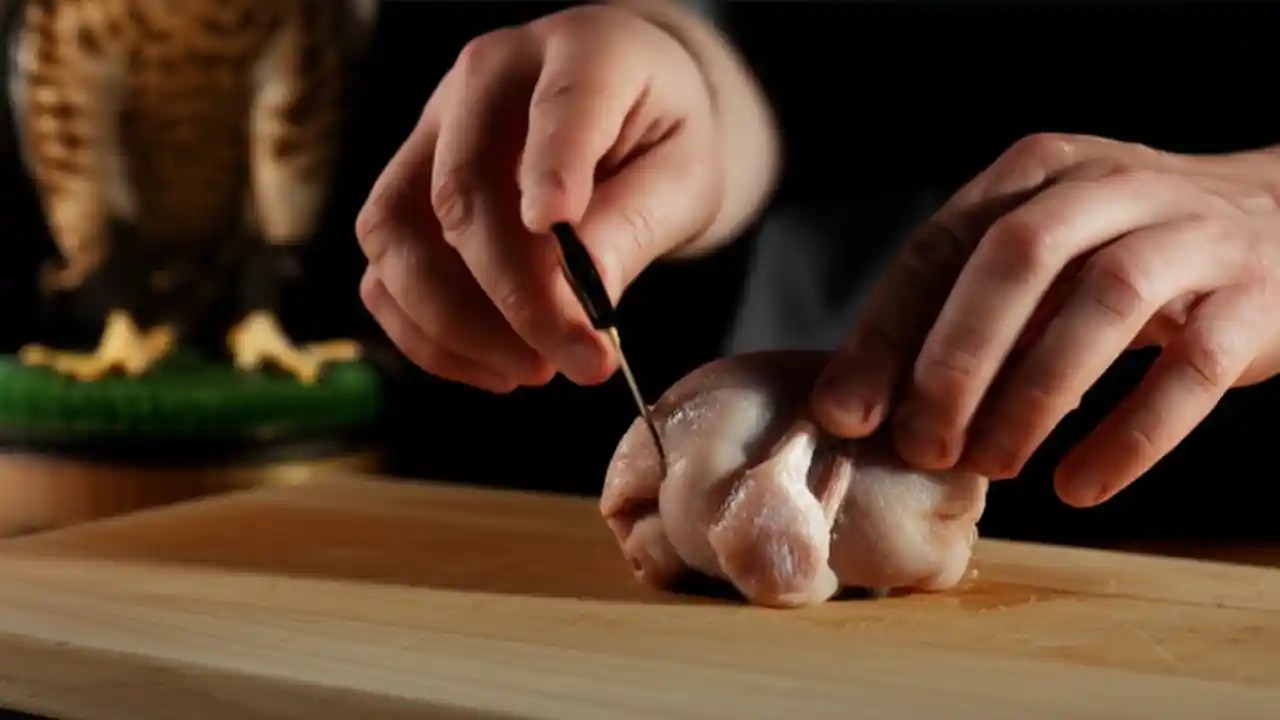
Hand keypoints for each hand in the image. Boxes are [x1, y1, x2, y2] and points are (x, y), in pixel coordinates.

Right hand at [354, 4, 722, 392]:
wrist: (629, 117)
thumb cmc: (660, 139)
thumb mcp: (684, 174)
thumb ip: (634, 224)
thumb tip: (583, 300)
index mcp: (582, 52)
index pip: (560, 105)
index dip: (553, 168)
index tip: (561, 231)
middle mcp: (487, 80)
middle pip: (462, 190)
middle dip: (515, 296)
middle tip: (577, 362)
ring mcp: (432, 132)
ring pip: (395, 234)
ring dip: (454, 324)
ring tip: (533, 370)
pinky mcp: (404, 189)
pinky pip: (382, 273)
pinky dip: (428, 336)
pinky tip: (493, 366)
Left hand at [811, 133, 1279, 506]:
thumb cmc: (1122, 250)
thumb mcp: (1041, 252)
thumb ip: (961, 306)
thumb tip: (855, 400)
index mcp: (1037, 169)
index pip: (942, 245)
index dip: (885, 332)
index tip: (845, 412)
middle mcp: (1111, 184)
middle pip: (1016, 261)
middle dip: (954, 362)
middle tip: (921, 447)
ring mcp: (1190, 236)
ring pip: (1099, 307)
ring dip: (1032, 398)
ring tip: (992, 468)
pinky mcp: (1254, 299)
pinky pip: (1190, 372)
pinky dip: (1130, 435)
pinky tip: (1079, 487)